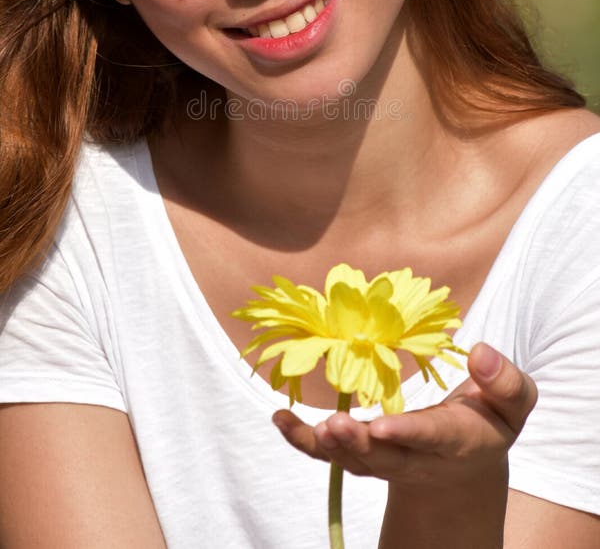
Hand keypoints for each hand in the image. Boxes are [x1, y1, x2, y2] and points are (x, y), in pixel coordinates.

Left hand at [273, 342, 536, 483]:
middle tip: (331, 426)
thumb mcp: (513, 402)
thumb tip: (480, 351)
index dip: (407, 434)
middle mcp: (417, 458)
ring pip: (354, 460)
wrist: (466, 463)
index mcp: (456, 441)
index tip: (382, 425)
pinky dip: (303, 441)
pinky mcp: (364, 455)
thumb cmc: (489, 419)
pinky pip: (331, 455)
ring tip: (296, 424)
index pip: (432, 439)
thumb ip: (505, 381)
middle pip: (384, 458)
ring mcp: (387, 461)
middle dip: (357, 444)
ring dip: (324, 446)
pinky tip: (279, 419)